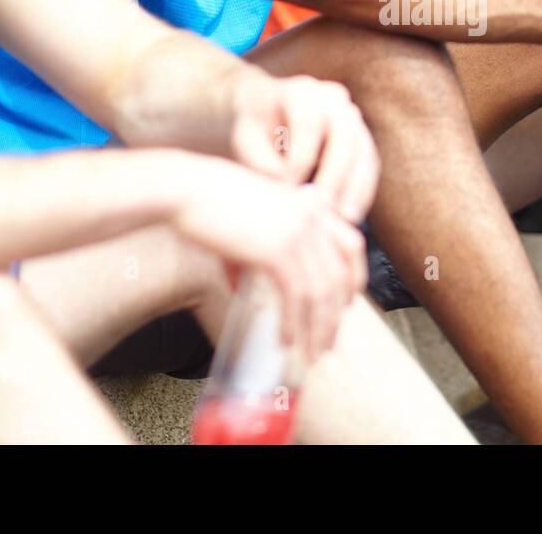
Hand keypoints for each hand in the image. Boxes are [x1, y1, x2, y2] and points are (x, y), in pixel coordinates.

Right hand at [172, 167, 366, 360]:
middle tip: (326, 342)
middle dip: (335, 315)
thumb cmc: (208, 202)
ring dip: (317, 328)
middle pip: (339, 275)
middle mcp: (311, 217)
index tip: (348, 303)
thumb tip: (241, 288)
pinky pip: (294, 295)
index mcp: (311, 204)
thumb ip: (254, 251)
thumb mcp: (247, 221)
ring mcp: (296, 232)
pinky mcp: (275, 249)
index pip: (352, 244)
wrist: (187, 189)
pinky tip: (286, 340)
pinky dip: (292, 323)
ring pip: (319, 291)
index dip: (354, 277)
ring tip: (309, 352)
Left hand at [226, 71, 378, 222]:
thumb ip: (263, 164)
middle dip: (336, 174)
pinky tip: (350, 216)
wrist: (265, 119)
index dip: (301, 156)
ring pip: (363, 150)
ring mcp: (351, 117)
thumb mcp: (245, 143)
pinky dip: (362, 191)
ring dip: (357, 187)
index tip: (289, 186)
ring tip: (345, 219)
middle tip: (324, 206)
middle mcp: (332, 98)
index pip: (309, 122)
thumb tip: (290, 189)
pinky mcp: (360, 138)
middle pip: (345, 134)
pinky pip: (369, 165)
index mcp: (300, 92)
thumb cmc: (253, 132)